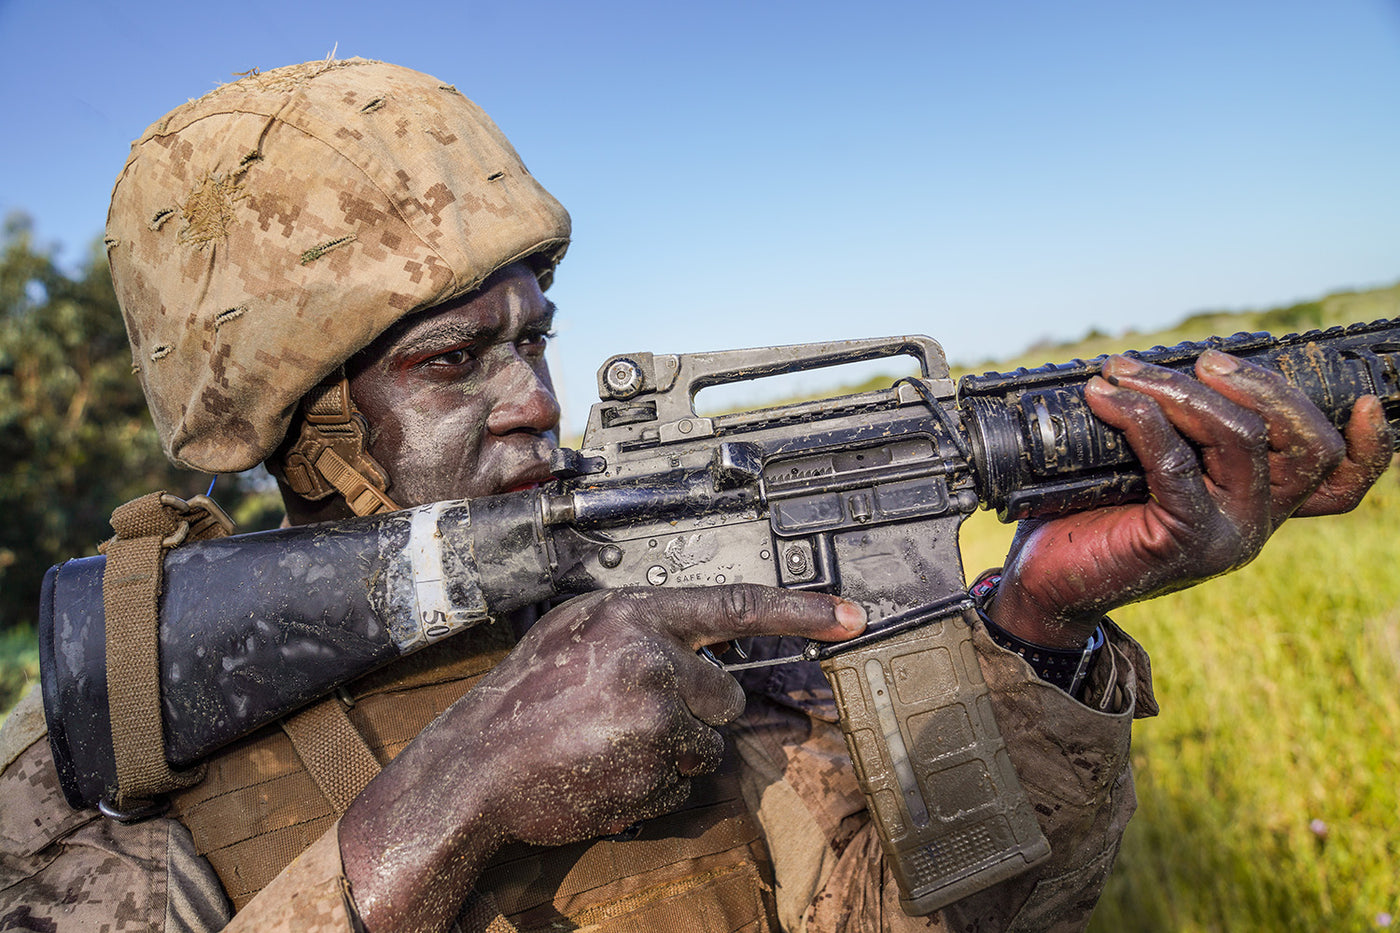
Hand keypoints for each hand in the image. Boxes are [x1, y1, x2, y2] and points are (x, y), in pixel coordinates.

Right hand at [340, 585, 864, 932]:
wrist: (476, 768)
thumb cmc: (524, 698)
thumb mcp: (577, 635)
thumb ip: (641, 630)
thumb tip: (705, 647)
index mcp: (633, 614)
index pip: (736, 605)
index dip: (802, 611)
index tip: (854, 617)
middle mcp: (652, 657)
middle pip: (726, 694)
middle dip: (694, 711)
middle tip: (631, 719)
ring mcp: (656, 716)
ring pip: (708, 743)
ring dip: (672, 751)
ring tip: (607, 745)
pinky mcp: (656, 769)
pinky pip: (685, 782)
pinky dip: (656, 783)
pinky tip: (606, 771)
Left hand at [987, 350, 1391, 647]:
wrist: (1047, 586)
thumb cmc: (1090, 518)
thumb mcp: (1145, 470)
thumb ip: (1179, 433)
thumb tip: (1179, 363)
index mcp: (1257, 503)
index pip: (1337, 481)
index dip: (1370, 447)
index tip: (1366, 402)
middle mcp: (1254, 521)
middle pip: (1304, 444)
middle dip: (1261, 385)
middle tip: (1204, 358)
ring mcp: (1226, 534)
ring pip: (1241, 438)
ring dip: (1182, 390)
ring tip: (1124, 371)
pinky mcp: (1184, 539)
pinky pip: (1176, 461)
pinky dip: (1140, 416)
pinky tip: (1104, 397)